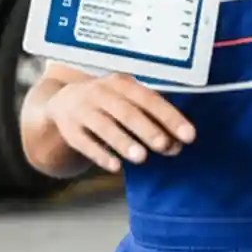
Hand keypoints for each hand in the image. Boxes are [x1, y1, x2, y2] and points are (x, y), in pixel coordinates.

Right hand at [45, 73, 196, 171]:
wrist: (63, 102)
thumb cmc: (108, 104)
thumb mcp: (128, 102)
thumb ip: (153, 121)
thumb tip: (178, 144)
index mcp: (121, 83)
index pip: (149, 99)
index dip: (170, 116)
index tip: (189, 136)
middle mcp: (100, 93)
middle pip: (126, 111)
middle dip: (147, 128)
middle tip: (165, 145)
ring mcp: (82, 110)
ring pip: (103, 126)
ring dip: (123, 141)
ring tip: (142, 158)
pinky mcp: (70, 129)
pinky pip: (84, 142)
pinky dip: (99, 155)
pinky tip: (115, 167)